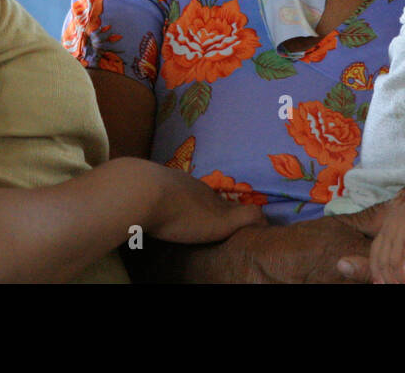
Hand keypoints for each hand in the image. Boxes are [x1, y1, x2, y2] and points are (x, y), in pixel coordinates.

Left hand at [144, 164, 265, 244]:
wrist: (139, 191)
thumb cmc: (181, 214)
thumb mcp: (220, 222)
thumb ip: (243, 218)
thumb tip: (265, 217)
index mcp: (208, 195)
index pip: (225, 204)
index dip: (229, 214)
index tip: (228, 225)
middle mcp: (190, 183)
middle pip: (203, 196)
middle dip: (205, 208)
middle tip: (203, 224)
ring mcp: (167, 179)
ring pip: (180, 191)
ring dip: (181, 204)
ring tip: (178, 218)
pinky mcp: (144, 181)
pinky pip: (158, 191)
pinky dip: (161, 200)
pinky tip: (155, 209)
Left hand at [366, 188, 404, 283]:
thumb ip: (400, 236)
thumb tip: (399, 257)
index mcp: (387, 226)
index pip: (375, 253)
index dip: (375, 271)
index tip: (380, 283)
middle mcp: (391, 229)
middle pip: (383, 261)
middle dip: (388, 279)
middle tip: (395, 288)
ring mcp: (403, 230)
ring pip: (395, 262)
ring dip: (400, 280)